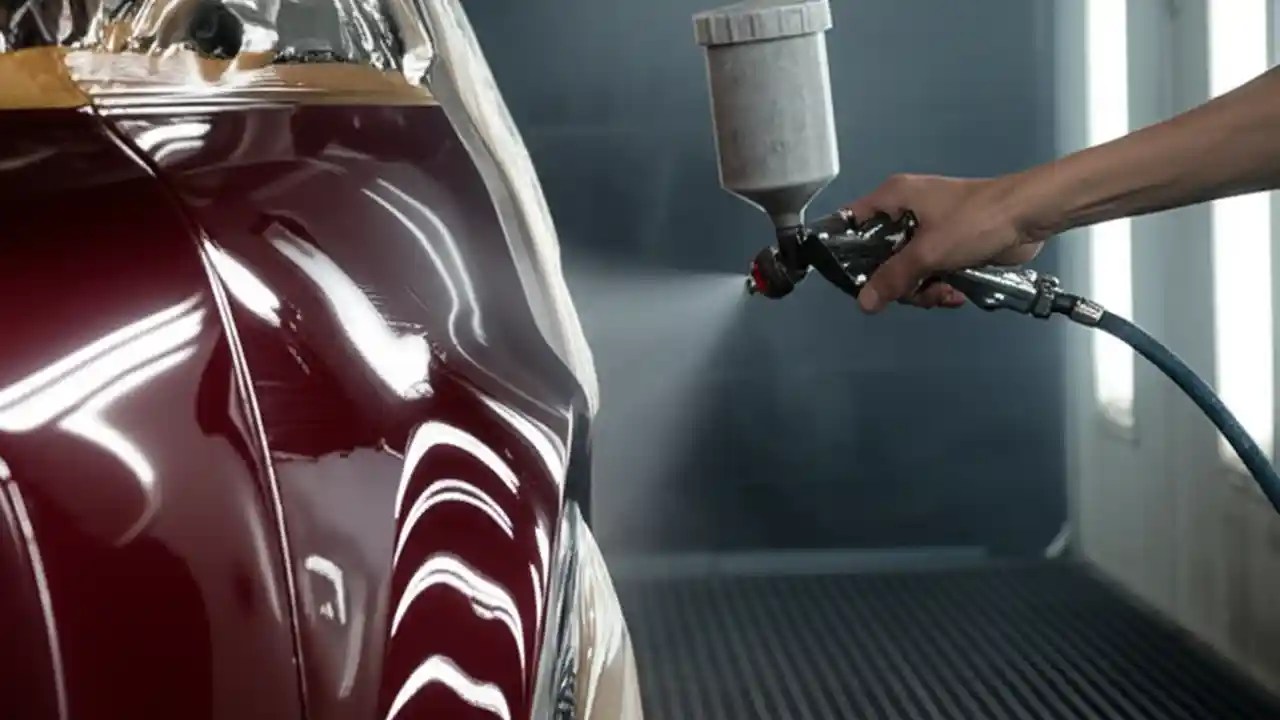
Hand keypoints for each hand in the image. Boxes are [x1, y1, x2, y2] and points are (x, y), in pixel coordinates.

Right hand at [846, 173, 1047, 312]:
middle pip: (880, 256)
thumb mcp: (928, 251)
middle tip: (913, 291)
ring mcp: (928, 231)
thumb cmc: (975, 221)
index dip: (846, 250)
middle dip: (897, 281)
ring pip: (906, 271)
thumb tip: (864, 303)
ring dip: (922, 289)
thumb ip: (893, 278)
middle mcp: (906, 212)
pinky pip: (929, 273)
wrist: (1028, 216)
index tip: (853, 278)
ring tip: (943, 293)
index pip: (852, 222)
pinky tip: (955, 293)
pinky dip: (939, 286)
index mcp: (894, 197)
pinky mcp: (949, 247)